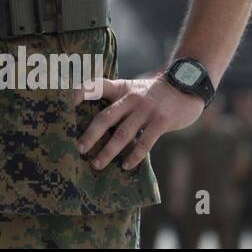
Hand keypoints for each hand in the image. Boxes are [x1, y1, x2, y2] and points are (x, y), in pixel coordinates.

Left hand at [74, 75, 204, 170]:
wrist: (186, 85)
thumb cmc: (152, 92)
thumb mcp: (131, 88)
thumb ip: (116, 101)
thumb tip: (93, 123)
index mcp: (120, 88)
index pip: (96, 86)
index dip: (80, 93)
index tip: (66, 104)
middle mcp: (131, 98)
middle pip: (105, 117)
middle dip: (90, 135)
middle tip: (79, 149)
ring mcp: (146, 110)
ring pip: (122, 134)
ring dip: (108, 151)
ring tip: (97, 164)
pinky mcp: (162, 121)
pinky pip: (145, 142)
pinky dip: (134, 156)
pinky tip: (126, 166)